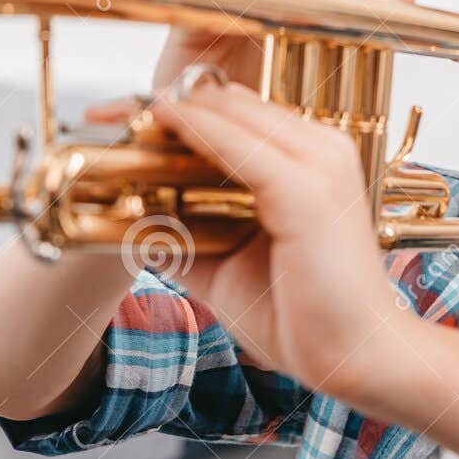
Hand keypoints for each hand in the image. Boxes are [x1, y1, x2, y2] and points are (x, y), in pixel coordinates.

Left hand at [146, 79, 413, 400]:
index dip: (178, 106)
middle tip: (102, 111)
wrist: (357, 357)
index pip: (237, 112)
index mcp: (312, 160)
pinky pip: (237, 146)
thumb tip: (130, 216)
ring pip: (231, 113)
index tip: (119, 115)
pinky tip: (157, 124)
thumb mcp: (228, 261)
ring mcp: (319, 163)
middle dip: (163, 101)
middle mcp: (322, 148)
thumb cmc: (301, 315)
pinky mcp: (307, 189)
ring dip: (172, 111)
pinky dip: (193, 131)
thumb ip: (187, 231)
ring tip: (117, 116)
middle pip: (229, 101)